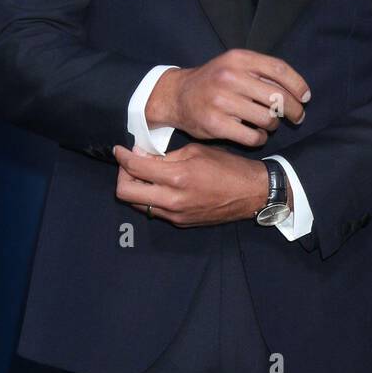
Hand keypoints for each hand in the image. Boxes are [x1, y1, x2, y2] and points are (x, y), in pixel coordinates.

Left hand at [113, 143, 268, 225]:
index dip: (122, 156)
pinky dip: (152, 197)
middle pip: (124, 193)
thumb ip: (167, 155)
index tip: (119, 150)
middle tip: (129, 164)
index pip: (134, 167)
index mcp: (177, 177)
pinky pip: (155, 210)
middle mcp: (172, 199)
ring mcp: (175, 214)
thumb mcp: (197, 151)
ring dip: (135, 188)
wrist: (251, 193)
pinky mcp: (181, 222)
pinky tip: (162, 186)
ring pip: (137, 204)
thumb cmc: (228, 167)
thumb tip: (143, 155)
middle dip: (122, 175)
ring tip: (145, 174)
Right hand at [145, 49, 309, 146]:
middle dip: (294, 110)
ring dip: (274, 125)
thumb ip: (262, 72)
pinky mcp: (215, 124)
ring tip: (270, 124)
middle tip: (298, 117)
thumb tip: (298, 92)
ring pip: (267, 118)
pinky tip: (258, 135)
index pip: (279, 69)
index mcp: (239, 59)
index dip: (298, 85)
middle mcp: (230, 77)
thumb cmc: (214, 80)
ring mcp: (221, 101)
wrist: (177, 95)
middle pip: (278, 97)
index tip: (306, 97)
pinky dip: (261, 138)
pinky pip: (253, 137)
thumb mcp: (235, 65)